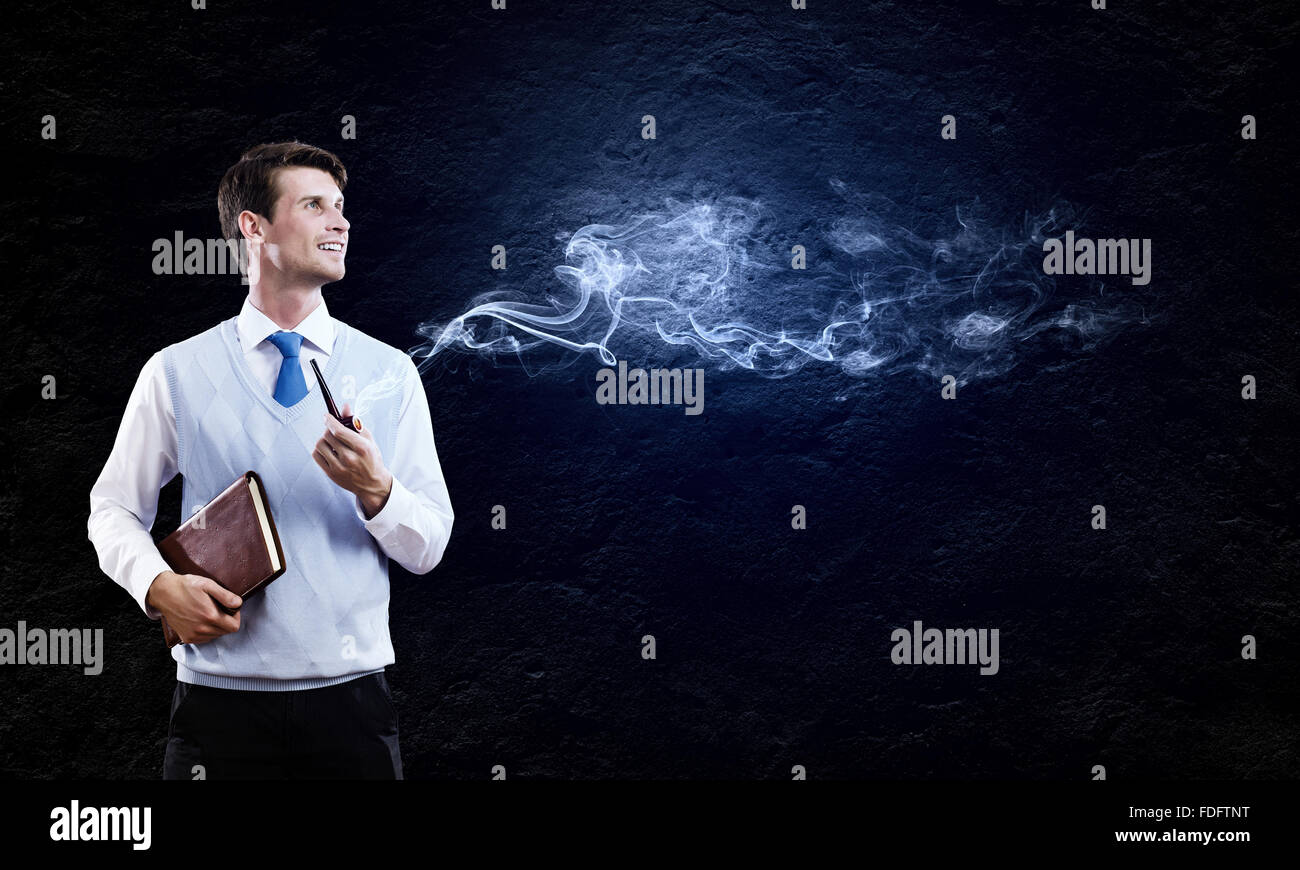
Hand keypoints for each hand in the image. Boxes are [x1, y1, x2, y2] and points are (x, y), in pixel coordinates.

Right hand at [147, 570, 241, 643]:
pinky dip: (206, 631)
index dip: (235, 617)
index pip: (234, 627)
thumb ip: (225, 596)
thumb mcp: (208, 585)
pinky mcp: (186, 638)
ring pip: (215, 636)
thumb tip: (238, 604)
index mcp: (210, 616)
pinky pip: (204, 639)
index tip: (229, 608)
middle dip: (226, 621)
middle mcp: (202, 629)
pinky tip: (200, 619)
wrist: (163, 593)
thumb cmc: (186, 586)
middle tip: (218, 608)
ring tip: (207, 612)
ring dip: (216, 626)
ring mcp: (193, 635)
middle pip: (226, 632)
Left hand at [313, 402, 393, 518]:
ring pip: (320, 445)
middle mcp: (350, 458)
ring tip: (332, 442)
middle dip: (329, 430)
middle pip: (328, 436)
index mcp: (361, 448)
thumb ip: (356, 423)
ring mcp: (339, 468)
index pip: (339, 431)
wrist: (372, 484)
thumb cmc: (372, 459)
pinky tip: (328, 450)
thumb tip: (345, 407)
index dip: (330, 421)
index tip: (326, 416)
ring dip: (324, 440)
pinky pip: (316, 456)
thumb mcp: (368, 440)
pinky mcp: (331, 474)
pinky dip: (319, 450)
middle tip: (334, 432)